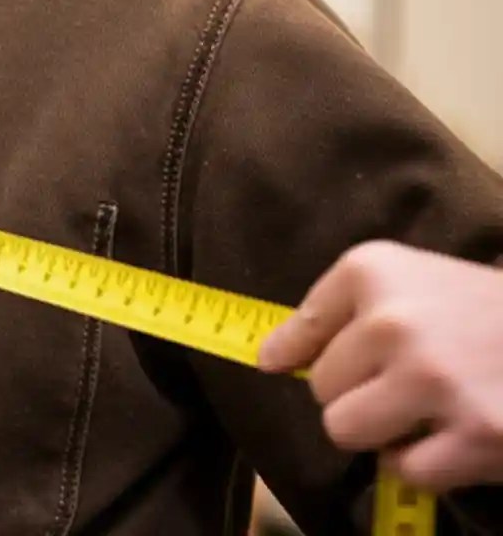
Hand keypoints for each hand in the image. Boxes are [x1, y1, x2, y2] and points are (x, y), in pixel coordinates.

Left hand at [259, 241, 502, 491]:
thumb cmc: (476, 308)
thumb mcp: (402, 278)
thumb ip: (326, 313)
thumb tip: (266, 360)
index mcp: (373, 272)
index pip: (297, 337)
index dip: (316, 355)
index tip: (328, 359)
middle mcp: (397, 320)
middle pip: (321, 390)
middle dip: (358, 393)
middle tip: (410, 379)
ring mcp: (435, 380)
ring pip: (346, 431)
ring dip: (382, 430)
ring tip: (425, 408)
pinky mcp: (473, 434)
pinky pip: (401, 469)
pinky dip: (425, 462)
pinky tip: (455, 431)